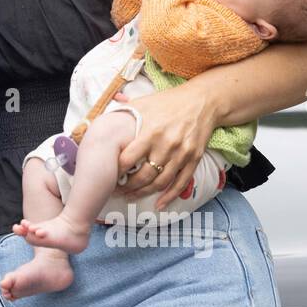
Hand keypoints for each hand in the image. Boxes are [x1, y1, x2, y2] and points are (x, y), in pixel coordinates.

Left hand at [112, 84, 217, 210]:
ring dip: (144, 193)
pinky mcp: (194, 159)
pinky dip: (169, 197)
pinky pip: (181, 183)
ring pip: (160, 182)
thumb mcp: (144, 103)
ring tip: (131, 197)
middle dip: (128, 187)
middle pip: (144, 176)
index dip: (117, 171)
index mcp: (150, 131)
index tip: (108, 175)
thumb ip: (124, 113)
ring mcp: (181, 154)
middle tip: (117, 191)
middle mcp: (166, 145)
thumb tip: (103, 122)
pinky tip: (159, 205)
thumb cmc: (169, 102)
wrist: (203, 101)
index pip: (128, 159)